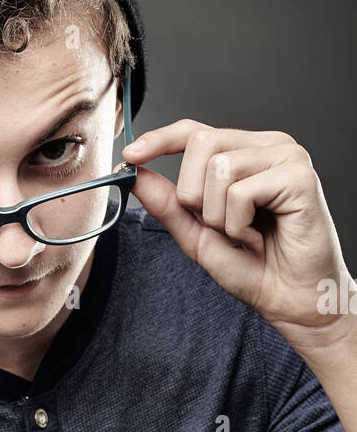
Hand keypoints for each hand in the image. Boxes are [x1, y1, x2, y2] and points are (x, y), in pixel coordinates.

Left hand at [123, 122, 355, 352]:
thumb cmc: (253, 268)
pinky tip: (258, 237)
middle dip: (194, 195)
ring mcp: (287, 157)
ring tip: (244, 234)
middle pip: (201, 143)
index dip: (160, 140)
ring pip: (219, 168)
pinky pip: (240, 192)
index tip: (130, 156)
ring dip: (218, 216)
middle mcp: (268, 147)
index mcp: (246, 153)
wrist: (288, 301)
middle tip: (221, 226)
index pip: (195, 130)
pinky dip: (238, 225)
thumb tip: (135, 172)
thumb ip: (168, 203)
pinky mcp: (300, 177)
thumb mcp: (197, 234)